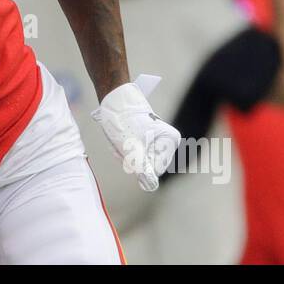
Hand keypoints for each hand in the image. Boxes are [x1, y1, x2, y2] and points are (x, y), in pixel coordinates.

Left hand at [93, 74, 180, 191]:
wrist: (112, 97)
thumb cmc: (123, 120)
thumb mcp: (131, 147)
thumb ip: (142, 168)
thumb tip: (150, 186)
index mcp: (170, 141)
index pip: (154, 170)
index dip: (138, 166)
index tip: (127, 153)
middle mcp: (167, 140)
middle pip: (148, 165)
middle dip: (131, 159)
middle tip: (121, 145)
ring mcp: (156, 138)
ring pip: (140, 159)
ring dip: (126, 154)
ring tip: (119, 140)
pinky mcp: (145, 136)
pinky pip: (136, 151)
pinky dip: (125, 148)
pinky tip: (119, 139)